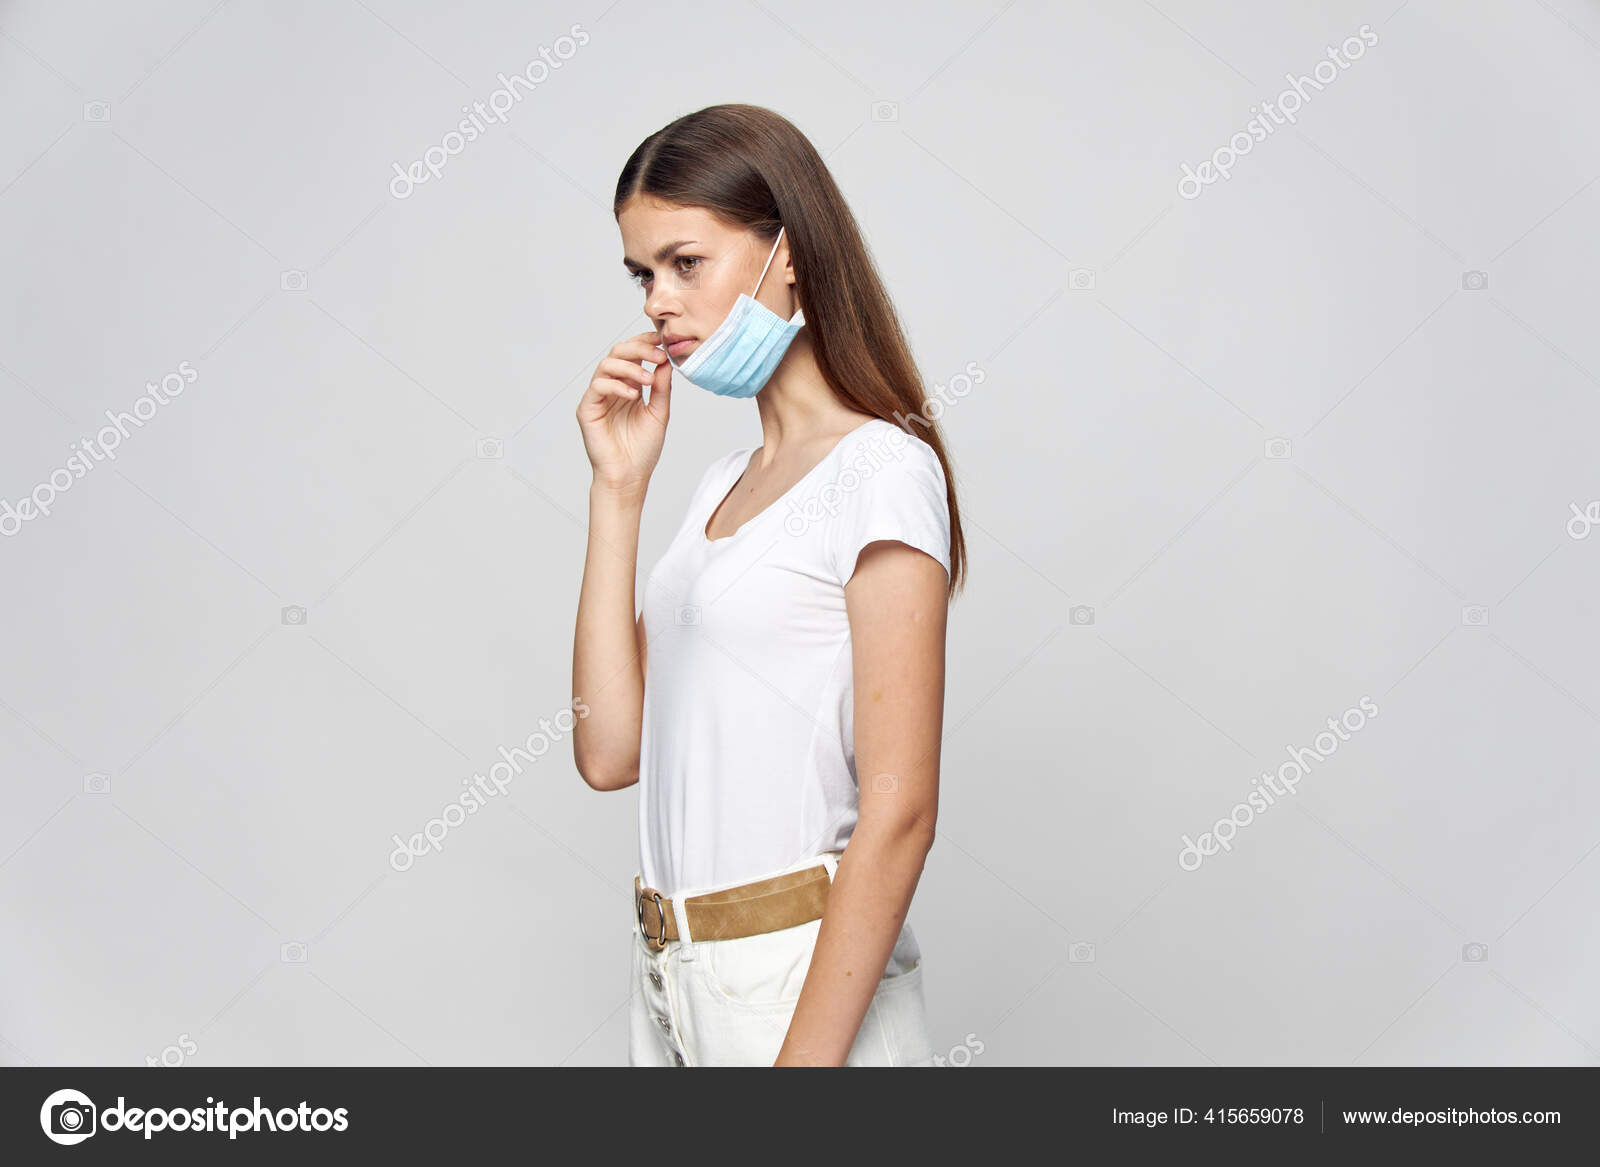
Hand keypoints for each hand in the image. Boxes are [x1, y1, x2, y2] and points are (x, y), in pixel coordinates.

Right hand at [575, 331, 672, 495]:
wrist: (629, 476)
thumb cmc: (642, 450)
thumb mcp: (659, 413)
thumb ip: (661, 388)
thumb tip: (665, 362)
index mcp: (628, 386)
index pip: (632, 355)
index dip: (644, 343)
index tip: (661, 341)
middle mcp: (612, 388)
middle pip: (618, 353)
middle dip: (639, 350)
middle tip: (658, 356)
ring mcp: (598, 397)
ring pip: (606, 365)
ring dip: (630, 367)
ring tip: (648, 381)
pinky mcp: (587, 409)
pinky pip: (598, 386)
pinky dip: (617, 386)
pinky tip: (634, 395)